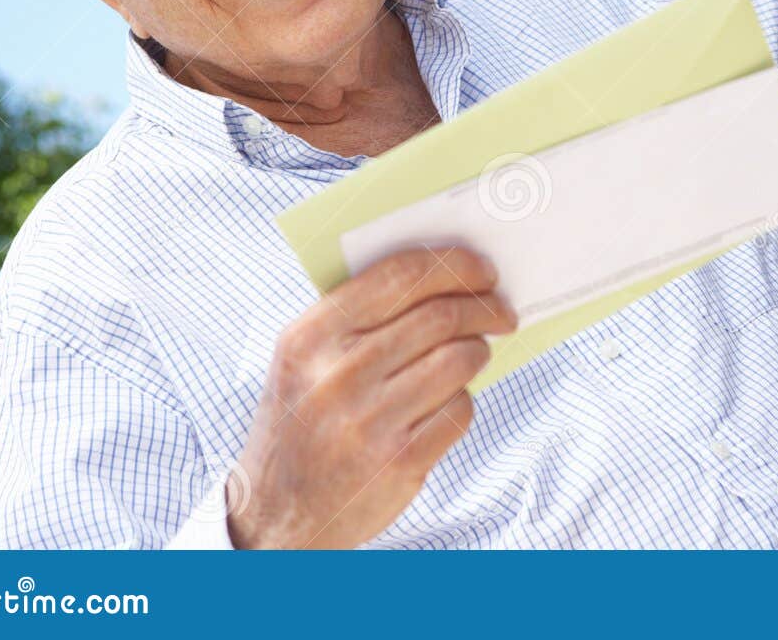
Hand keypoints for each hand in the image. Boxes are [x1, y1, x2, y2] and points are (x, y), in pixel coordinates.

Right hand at [226, 245, 515, 548]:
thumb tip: (442, 275)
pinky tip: (449, 401)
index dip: (454, 265)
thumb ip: (354, 315)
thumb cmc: (302, 420)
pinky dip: (464, 399)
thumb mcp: (301, 359)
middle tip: (501, 312)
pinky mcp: (400, 461)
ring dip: (478, 350)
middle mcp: (337, 375)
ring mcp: (369, 420)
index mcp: (311, 336)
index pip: (399, 276)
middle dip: (483, 308)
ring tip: (476, 352)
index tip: (483, 270)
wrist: (276, 513)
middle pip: (439, 316)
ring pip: (458, 360)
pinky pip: (459, 409)